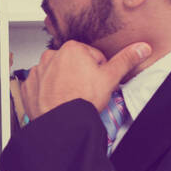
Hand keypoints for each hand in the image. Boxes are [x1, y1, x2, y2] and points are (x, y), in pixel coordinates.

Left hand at [19, 40, 150, 119]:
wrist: (62, 122)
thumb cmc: (83, 100)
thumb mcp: (110, 77)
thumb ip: (126, 60)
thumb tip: (142, 48)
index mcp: (72, 49)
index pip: (92, 56)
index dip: (98, 71)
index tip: (96, 82)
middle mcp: (51, 56)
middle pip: (73, 63)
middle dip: (80, 74)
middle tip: (84, 90)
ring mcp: (37, 70)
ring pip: (57, 73)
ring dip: (63, 82)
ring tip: (70, 96)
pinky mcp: (29, 85)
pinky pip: (42, 85)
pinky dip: (48, 91)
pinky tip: (57, 99)